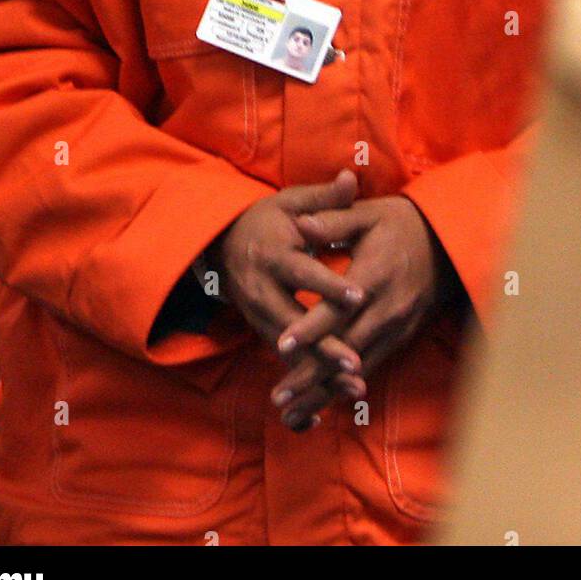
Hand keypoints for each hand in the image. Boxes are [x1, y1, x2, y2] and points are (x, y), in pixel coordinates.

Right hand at [212, 170, 367, 382]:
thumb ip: (325, 197)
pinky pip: (283, 358)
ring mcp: (257, 313)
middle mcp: (262, 288)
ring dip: (320, 370)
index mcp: (274, 254)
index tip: (359, 297)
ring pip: (289, 348)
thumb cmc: (268, 220)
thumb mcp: (292, 202)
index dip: (329, 286)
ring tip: (355, 388)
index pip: (304, 272)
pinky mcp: (259, 329)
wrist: (221, 242)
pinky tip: (326, 403)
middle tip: (357, 363)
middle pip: (294, 322)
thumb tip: (352, 176)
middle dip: (325, 346)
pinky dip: (303, 378)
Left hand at [269, 195, 460, 428]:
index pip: (338, 307)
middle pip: (344, 348)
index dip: (311, 327)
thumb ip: (333, 221)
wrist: (446, 243)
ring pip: (356, 366)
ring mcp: (396, 326)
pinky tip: (323, 403)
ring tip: (293, 414)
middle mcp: (387, 307)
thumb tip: (301, 224)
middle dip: (310, 376)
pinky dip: (345, 386)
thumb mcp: (368, 214)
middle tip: (278, 399)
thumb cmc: (401, 224)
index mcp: (374, 274)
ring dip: (324, 391)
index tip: (282, 345)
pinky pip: (371, 366)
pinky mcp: (400, 337)